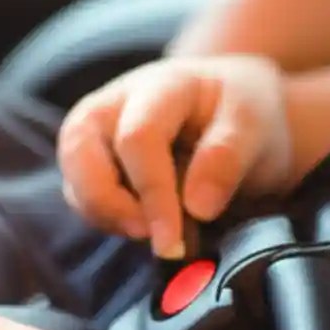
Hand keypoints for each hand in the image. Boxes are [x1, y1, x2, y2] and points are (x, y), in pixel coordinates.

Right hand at [57, 54, 291, 257]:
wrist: (237, 111)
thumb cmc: (244, 113)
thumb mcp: (255, 123)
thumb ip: (228, 157)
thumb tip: (197, 207)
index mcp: (161, 85)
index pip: (138, 137)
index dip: (153, 193)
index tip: (173, 243)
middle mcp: (116, 103)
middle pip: (80, 151)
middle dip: (111, 206)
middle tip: (157, 242)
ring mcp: (98, 132)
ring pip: (74, 179)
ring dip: (108, 217)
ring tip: (160, 234)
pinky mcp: (94, 163)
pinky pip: (82, 198)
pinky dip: (110, 220)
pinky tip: (150, 226)